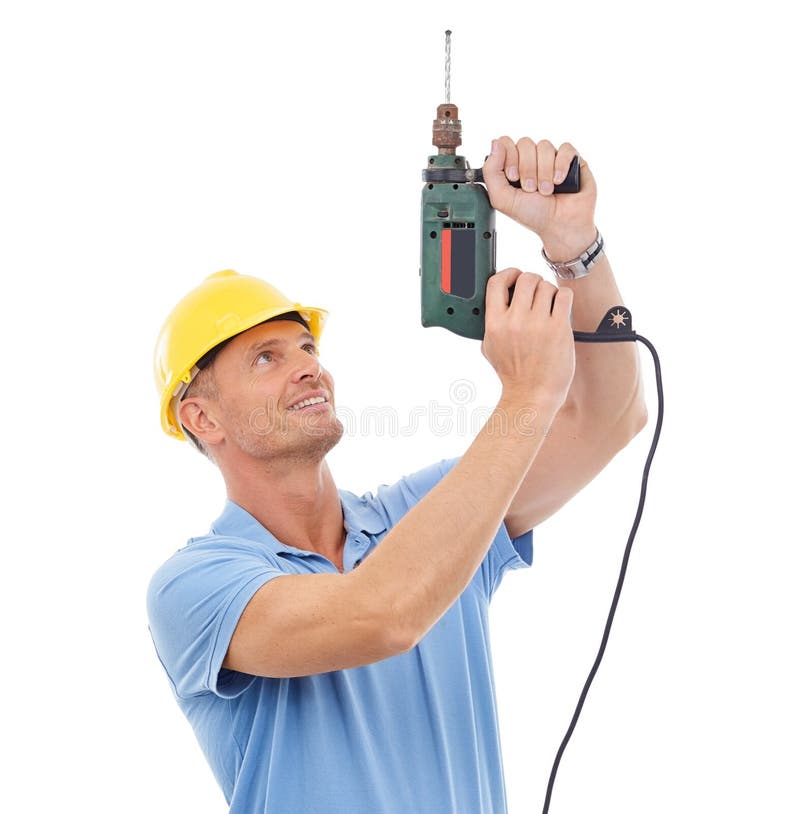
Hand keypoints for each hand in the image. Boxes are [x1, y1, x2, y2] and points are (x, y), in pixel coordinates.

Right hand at [481, 268, 574, 410]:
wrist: (531, 395)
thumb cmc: (512, 374)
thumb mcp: (490, 347)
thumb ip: (490, 323)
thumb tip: (495, 300)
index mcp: (495, 324)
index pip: (496, 282)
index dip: (508, 273)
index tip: (514, 277)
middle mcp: (515, 321)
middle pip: (526, 279)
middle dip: (532, 282)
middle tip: (536, 293)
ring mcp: (538, 324)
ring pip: (545, 285)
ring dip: (548, 291)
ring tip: (549, 305)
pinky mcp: (559, 329)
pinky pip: (564, 295)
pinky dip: (563, 297)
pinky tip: (560, 308)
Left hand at [482, 137, 597, 261]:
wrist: (560, 226)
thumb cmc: (533, 215)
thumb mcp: (502, 199)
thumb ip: (491, 172)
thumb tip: (495, 143)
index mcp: (514, 165)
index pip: (506, 143)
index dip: (509, 158)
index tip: (513, 178)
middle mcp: (532, 159)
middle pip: (525, 143)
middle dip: (527, 169)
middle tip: (531, 189)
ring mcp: (552, 158)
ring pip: (544, 146)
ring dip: (544, 172)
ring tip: (547, 191)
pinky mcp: (572, 159)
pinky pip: (565, 149)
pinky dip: (561, 166)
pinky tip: (560, 181)